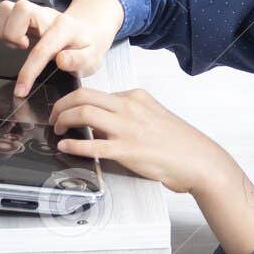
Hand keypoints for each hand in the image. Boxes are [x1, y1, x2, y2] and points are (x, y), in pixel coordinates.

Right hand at [0, 0, 116, 96]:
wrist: (87, 30)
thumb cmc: (87, 46)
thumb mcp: (92, 59)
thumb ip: (78, 60)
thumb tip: (62, 60)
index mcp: (64, 27)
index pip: (42, 48)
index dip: (29, 71)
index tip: (21, 90)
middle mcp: (46, 15)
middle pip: (20, 9)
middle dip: (14, 34)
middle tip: (24, 47)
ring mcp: (32, 13)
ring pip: (5, 8)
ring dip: (3, 29)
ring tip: (18, 43)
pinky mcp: (20, 16)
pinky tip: (6, 38)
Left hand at [48, 87, 229, 194]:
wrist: (199, 160)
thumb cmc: (179, 142)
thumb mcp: (155, 115)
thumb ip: (131, 113)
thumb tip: (107, 120)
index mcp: (136, 97)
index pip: (97, 93)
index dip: (75, 101)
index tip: (67, 110)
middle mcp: (129, 107)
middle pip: (83, 96)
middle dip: (61, 105)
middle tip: (54, 117)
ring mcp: (127, 128)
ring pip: (83, 113)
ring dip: (63, 120)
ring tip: (58, 130)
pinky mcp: (127, 150)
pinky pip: (92, 145)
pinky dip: (73, 145)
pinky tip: (65, 147)